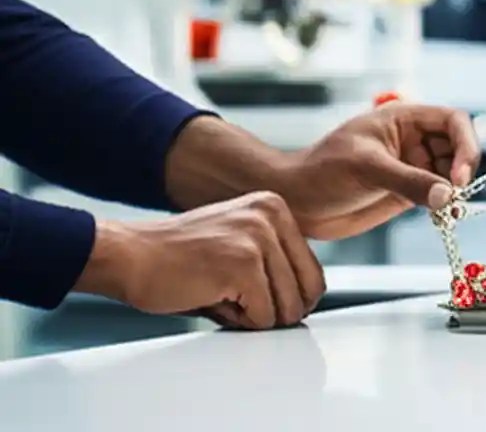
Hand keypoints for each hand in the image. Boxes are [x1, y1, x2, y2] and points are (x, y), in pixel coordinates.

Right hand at [75, 192, 325, 329]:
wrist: (128, 256)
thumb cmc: (177, 258)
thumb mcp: (238, 242)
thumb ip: (275, 263)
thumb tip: (307, 303)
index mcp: (274, 207)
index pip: (312, 271)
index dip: (290, 299)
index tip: (262, 300)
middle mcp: (271, 215)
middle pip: (308, 291)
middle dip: (277, 311)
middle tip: (241, 305)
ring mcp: (258, 238)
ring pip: (289, 308)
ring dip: (256, 317)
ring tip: (222, 296)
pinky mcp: (243, 264)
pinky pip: (264, 318)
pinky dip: (240, 323)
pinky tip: (212, 300)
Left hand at [281, 103, 480, 239]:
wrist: (295, 201)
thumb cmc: (321, 171)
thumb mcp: (367, 168)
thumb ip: (409, 181)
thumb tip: (447, 195)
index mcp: (404, 119)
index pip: (453, 121)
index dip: (465, 144)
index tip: (460, 174)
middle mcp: (413, 140)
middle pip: (458, 147)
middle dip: (463, 169)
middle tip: (457, 195)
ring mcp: (412, 166)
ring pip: (451, 173)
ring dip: (456, 190)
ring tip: (450, 208)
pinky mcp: (408, 192)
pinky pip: (438, 195)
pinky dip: (446, 205)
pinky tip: (442, 215)